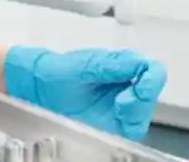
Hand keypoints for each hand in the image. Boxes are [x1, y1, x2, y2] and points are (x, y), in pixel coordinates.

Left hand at [4, 46, 166, 139]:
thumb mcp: (81, 66)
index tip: (140, 87)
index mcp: (121, 64)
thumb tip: (139, 63)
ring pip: (143, 112)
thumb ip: (110, 65)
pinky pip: (131, 126)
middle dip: (141, 99)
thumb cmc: (55, 72)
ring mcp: (121, 103)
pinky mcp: (114, 122)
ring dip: (133, 112)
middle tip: (122, 101)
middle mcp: (125, 83)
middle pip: (151, 94)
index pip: (153, 70)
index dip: (152, 80)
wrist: (35, 87)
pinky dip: (125, 124)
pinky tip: (111, 118)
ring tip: (116, 107)